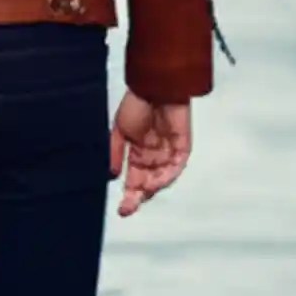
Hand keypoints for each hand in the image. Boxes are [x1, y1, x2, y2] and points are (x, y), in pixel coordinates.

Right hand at [109, 91, 191, 216]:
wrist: (153, 86)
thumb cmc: (136, 104)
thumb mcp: (118, 131)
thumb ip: (115, 153)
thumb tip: (113, 175)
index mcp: (137, 152)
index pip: (134, 180)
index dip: (128, 195)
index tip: (122, 209)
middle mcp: (153, 155)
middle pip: (147, 183)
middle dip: (138, 197)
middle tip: (129, 207)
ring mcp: (168, 151)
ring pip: (162, 178)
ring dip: (152, 188)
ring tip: (142, 194)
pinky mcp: (182, 146)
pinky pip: (176, 166)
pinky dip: (168, 176)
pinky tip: (157, 182)